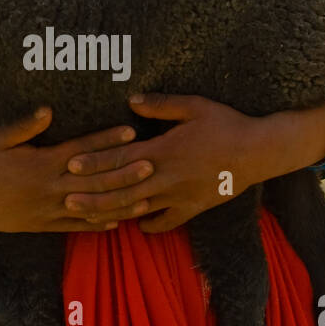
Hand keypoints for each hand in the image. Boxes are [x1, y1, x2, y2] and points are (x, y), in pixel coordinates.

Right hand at [0, 107, 154, 232]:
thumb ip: (25, 125)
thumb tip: (49, 110)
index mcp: (41, 163)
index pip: (81, 150)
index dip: (107, 140)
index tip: (130, 132)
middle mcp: (49, 187)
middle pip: (94, 180)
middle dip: (124, 172)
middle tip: (151, 164)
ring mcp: (47, 209)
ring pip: (89, 206)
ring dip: (118, 203)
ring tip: (144, 198)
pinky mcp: (41, 224)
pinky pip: (73, 226)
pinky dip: (94, 224)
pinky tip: (115, 223)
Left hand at [64, 93, 269, 233]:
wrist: (258, 151)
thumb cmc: (226, 124)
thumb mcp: (194, 106)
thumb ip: (160, 105)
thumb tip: (130, 100)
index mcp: (164, 150)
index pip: (121, 158)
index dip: (95, 161)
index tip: (72, 165)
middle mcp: (167, 177)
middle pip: (121, 189)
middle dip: (92, 195)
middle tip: (65, 200)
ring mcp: (179, 196)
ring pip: (138, 209)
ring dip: (111, 213)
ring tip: (87, 217)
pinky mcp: (193, 208)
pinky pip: (166, 222)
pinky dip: (149, 225)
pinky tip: (134, 225)